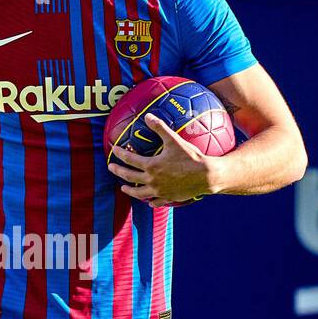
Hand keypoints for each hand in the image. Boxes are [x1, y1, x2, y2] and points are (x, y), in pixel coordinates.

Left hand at [108, 113, 222, 205]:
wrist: (206, 176)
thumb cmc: (190, 157)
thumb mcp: (174, 140)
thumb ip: (159, 128)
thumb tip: (147, 116)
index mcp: (151, 166)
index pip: (130, 159)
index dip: (120, 154)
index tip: (113, 150)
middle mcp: (152, 180)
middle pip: (130, 177)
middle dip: (118, 171)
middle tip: (111, 168)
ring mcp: (160, 191)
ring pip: (139, 193)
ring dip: (130, 190)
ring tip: (124, 188)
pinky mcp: (169, 198)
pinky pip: (156, 202)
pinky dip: (150, 201)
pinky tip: (149, 202)